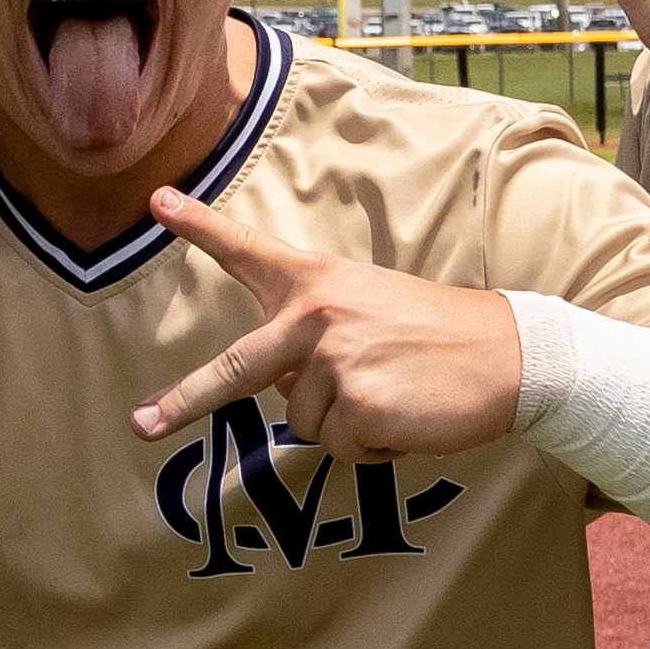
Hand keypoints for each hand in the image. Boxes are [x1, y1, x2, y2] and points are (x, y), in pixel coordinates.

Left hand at [129, 192, 525, 456]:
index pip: (249, 251)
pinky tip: (406, 416)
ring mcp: (334, 361)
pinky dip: (372, 445)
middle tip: (140, 425)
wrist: (509, 355)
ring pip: (304, 422)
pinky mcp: (358, 405)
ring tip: (393, 394)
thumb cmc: (436, 336)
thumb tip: (274, 387)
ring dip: (345, 423)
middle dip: (184, 402)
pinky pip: (342, 447)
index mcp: (316, 283)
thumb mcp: (368, 308)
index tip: (157, 201)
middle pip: (236, 370)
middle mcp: (315, 315)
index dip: (200, 225)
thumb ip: (311, 336)